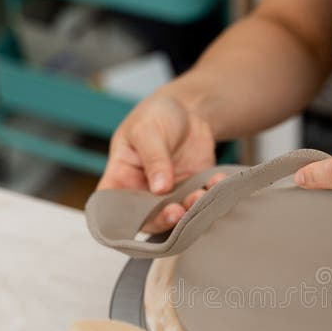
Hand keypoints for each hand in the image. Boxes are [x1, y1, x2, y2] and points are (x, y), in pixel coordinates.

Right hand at [98, 87, 223, 232]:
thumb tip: (159, 188)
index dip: (121, 219)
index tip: (140, 217)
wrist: (188, 110)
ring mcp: (169, 195)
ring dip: (190, 211)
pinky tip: (218, 182)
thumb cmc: (156, 116)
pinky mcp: (192, 190)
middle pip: (148, 219)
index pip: (113, 206)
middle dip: (164, 219)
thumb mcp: (147, 130)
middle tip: (177, 211)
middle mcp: (143, 192)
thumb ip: (153, 159)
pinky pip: (202, 201)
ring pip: (178, 215)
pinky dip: (211, 195)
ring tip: (200, 195)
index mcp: (121, 178)